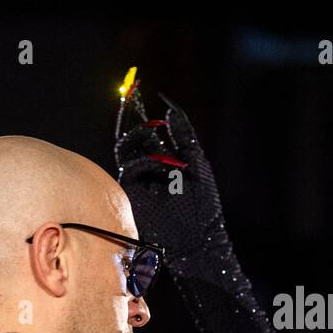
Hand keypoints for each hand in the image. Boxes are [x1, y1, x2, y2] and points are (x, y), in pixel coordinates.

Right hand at [114, 88, 227, 264]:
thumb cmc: (204, 207)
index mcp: (165, 160)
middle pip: (133, 136)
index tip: (135, 90)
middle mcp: (148, 169)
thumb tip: (169, 108)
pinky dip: (143, 161)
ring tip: (154, 131)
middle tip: (131, 96)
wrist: (197, 242)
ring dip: (138, 136)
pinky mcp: (131, 193)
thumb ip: (184, 135)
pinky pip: (130, 168)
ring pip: (128, 149)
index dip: (140, 112)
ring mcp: (138, 180)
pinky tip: (159, 162)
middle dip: (132, 117)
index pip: (147, 132)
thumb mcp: (198, 164)